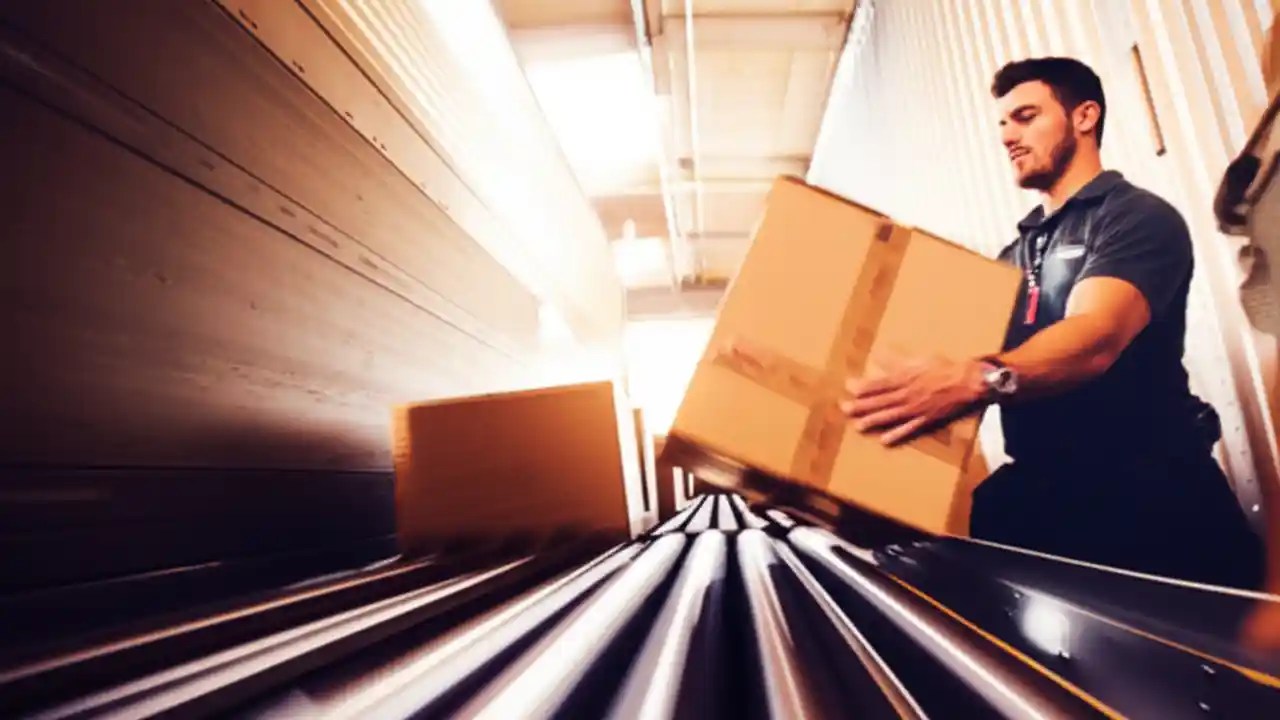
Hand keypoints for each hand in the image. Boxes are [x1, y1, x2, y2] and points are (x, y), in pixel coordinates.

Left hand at [840, 352, 988, 445]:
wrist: (967, 382)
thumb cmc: (943, 368)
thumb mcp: (918, 360)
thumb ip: (896, 360)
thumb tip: (878, 354)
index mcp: (905, 378)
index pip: (877, 383)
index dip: (861, 386)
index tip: (848, 387)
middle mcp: (907, 395)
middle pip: (880, 401)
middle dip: (861, 405)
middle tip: (845, 408)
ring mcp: (916, 409)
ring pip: (890, 416)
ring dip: (873, 420)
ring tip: (858, 426)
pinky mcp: (926, 420)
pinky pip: (908, 429)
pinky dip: (897, 434)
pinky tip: (884, 440)